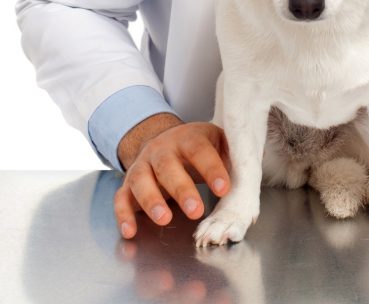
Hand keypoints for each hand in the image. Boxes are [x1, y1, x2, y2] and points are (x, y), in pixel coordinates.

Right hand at [114, 114, 231, 238]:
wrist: (164, 140)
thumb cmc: (196, 147)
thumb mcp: (216, 143)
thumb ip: (230, 157)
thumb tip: (248, 179)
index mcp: (187, 138)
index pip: (199, 149)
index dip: (211, 168)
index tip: (224, 189)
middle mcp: (161, 150)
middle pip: (168, 166)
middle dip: (182, 189)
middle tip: (196, 210)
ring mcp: (142, 166)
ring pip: (141, 180)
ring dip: (151, 200)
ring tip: (164, 219)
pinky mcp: (128, 185)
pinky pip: (121, 198)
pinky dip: (123, 215)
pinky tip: (131, 231)